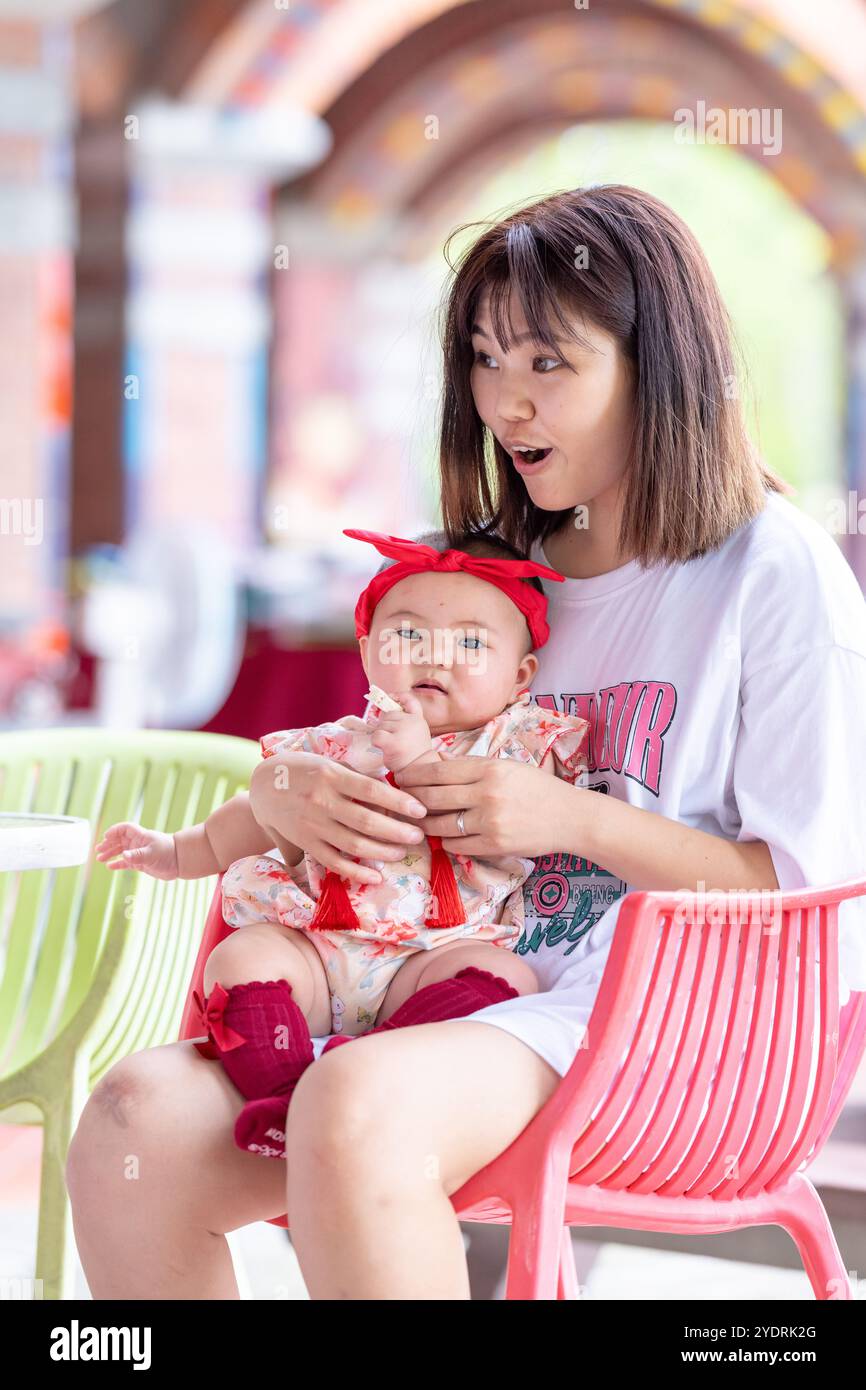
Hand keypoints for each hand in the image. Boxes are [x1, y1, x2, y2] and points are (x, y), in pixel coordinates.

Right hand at [95, 822, 178, 878]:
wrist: (180, 862)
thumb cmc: (168, 852)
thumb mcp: (152, 853)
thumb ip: (137, 855)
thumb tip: (124, 856)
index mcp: (140, 836)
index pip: (124, 829)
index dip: (114, 831)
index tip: (106, 837)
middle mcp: (138, 843)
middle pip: (119, 840)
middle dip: (108, 844)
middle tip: (98, 850)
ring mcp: (138, 853)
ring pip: (121, 851)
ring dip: (110, 854)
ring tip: (99, 858)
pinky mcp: (140, 863)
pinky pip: (126, 862)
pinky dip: (118, 864)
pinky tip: (109, 867)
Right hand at [248, 750, 428, 886]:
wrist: (262, 786)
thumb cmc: (303, 770)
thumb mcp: (327, 762)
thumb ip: (354, 777)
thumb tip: (390, 788)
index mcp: (330, 775)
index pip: (371, 790)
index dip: (399, 802)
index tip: (420, 810)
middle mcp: (322, 801)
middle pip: (366, 821)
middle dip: (397, 831)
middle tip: (418, 835)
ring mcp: (313, 825)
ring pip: (353, 844)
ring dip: (382, 851)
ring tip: (402, 852)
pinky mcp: (306, 843)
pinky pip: (334, 862)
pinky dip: (356, 871)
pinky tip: (376, 875)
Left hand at [369, 691, 432, 771]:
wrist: (418, 773)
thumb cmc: (413, 756)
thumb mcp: (415, 735)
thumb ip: (404, 723)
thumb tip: (383, 712)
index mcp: (419, 720)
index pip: (410, 701)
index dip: (399, 696)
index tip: (391, 697)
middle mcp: (412, 722)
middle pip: (388, 715)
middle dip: (386, 726)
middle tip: (394, 741)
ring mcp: (403, 731)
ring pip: (381, 726)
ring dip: (382, 736)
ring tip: (393, 748)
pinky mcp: (393, 742)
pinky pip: (376, 736)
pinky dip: (376, 743)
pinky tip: (385, 750)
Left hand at [393, 757, 588, 857]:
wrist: (570, 817)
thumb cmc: (538, 788)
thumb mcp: (507, 767)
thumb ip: (472, 767)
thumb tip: (438, 762)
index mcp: (489, 769)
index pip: (438, 771)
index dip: (414, 775)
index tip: (401, 778)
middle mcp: (487, 793)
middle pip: (433, 797)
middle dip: (411, 799)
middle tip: (400, 800)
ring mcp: (490, 821)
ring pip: (441, 824)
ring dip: (425, 824)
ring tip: (417, 822)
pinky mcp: (495, 845)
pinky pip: (457, 845)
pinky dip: (446, 841)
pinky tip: (444, 837)